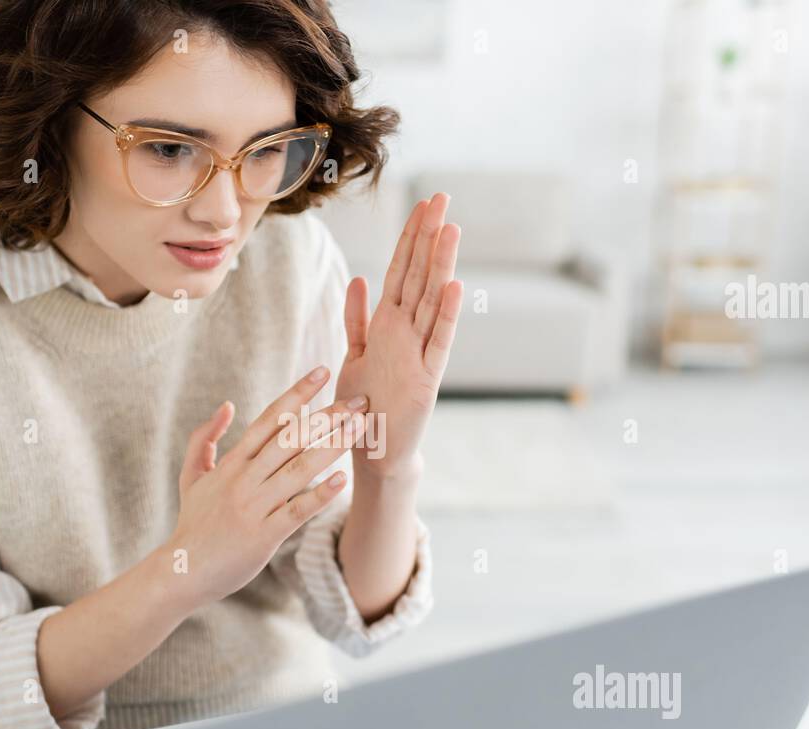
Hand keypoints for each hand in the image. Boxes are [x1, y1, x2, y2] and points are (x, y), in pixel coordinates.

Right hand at [167, 366, 366, 605]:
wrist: (182, 570)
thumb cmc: (192, 522)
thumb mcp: (191, 475)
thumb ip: (204, 438)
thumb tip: (227, 406)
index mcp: (231, 462)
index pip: (269, 419)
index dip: (297, 394)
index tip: (320, 372)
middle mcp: (244, 479)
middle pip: (290, 438)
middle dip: (327, 417)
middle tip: (359, 401)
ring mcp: (254, 506)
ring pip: (298, 469)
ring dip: (331, 447)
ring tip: (359, 429)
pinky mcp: (263, 535)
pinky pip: (296, 511)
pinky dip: (319, 495)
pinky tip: (343, 480)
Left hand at [335, 192, 462, 478]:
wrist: (375, 450)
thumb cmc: (365, 406)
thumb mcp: (354, 355)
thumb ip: (357, 319)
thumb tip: (359, 279)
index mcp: (389, 324)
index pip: (402, 271)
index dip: (410, 237)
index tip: (423, 203)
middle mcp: (408, 333)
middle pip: (419, 276)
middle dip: (428, 237)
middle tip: (441, 198)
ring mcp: (420, 354)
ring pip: (430, 301)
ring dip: (440, 265)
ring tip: (451, 229)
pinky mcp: (428, 380)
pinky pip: (437, 343)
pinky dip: (445, 316)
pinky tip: (454, 286)